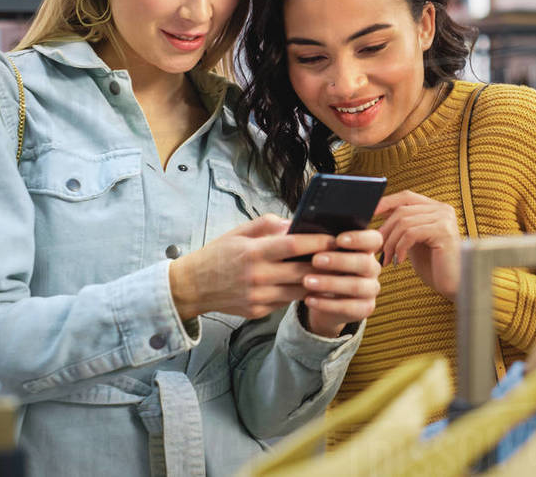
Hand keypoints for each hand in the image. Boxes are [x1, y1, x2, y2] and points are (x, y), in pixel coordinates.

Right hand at [169, 214, 332, 321]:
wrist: (192, 287)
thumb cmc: (218, 255)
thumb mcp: (239, 232)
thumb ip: (268, 225)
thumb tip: (295, 223)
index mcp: (253, 253)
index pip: (293, 245)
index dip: (317, 242)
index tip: (334, 238)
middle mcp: (257, 277)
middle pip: (302, 272)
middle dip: (325, 264)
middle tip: (343, 257)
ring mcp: (258, 297)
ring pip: (299, 291)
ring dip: (318, 282)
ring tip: (334, 272)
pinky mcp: (258, 311)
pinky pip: (286, 302)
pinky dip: (299, 293)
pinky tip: (312, 285)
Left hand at [301, 230, 382, 337]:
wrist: (322, 297)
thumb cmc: (319, 266)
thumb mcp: (318, 251)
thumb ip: (314, 238)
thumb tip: (290, 226)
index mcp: (366, 248)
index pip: (374, 239)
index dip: (359, 238)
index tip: (338, 239)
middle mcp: (372, 268)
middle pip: (366, 263)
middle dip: (340, 261)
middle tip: (315, 260)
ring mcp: (371, 289)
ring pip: (357, 286)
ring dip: (331, 283)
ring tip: (307, 281)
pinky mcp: (364, 309)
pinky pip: (349, 307)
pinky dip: (328, 304)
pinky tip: (309, 298)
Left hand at [375, 190, 461, 300]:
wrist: (455, 286)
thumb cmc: (434, 267)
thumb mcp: (414, 243)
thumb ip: (402, 228)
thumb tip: (374, 217)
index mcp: (435, 208)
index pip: (406, 196)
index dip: (385, 202)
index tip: (367, 214)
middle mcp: (442, 209)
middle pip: (402, 210)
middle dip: (384, 230)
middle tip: (376, 249)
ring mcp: (444, 218)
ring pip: (404, 222)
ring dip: (391, 242)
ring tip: (387, 259)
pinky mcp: (444, 231)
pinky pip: (411, 233)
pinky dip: (400, 248)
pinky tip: (399, 261)